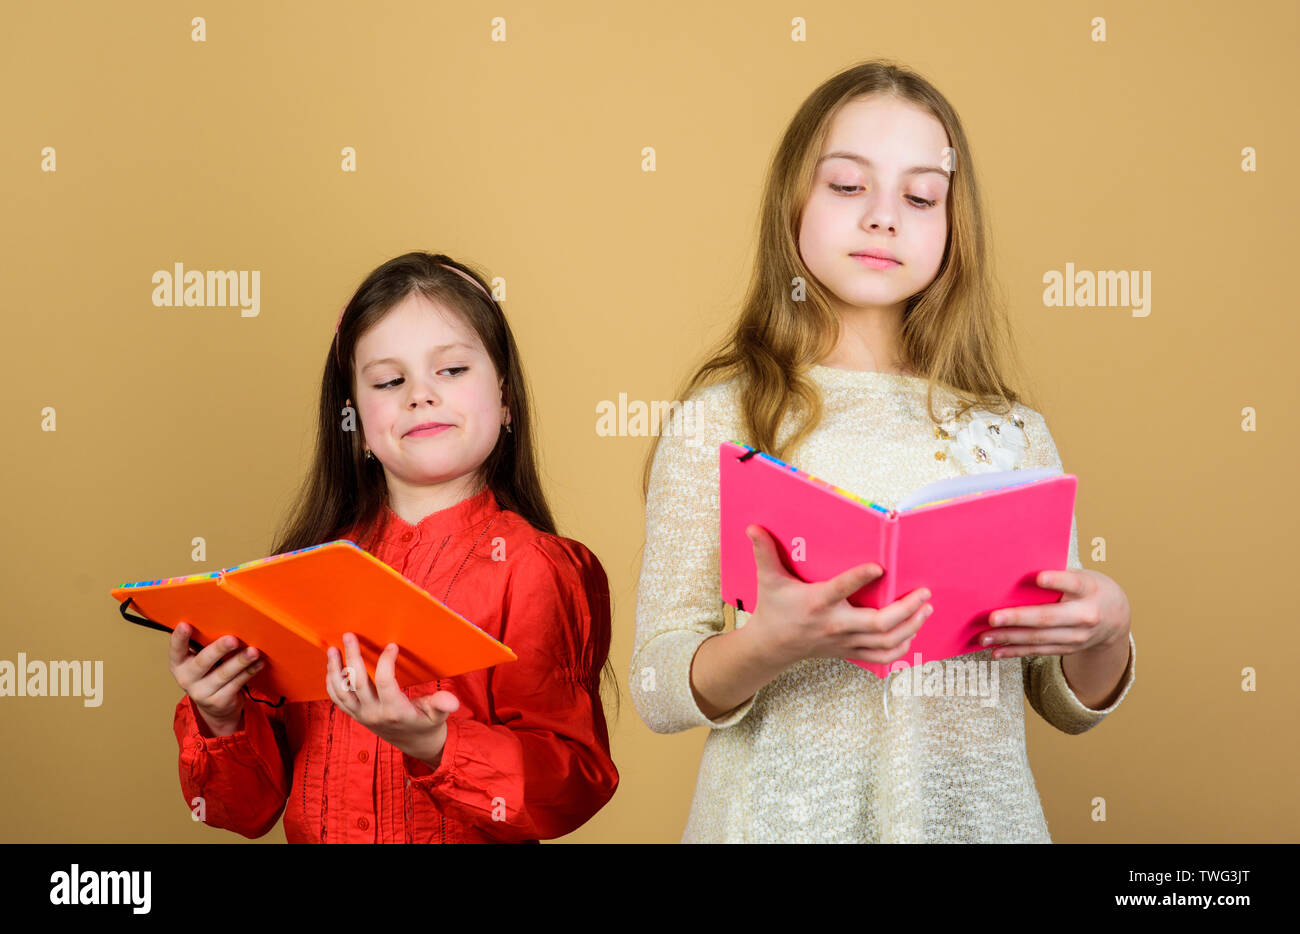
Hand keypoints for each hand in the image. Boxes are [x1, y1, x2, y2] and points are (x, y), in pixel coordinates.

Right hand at [168, 622, 263, 731]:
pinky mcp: (219, 701)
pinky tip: (259, 663)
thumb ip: (205, 645)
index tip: (185, 624)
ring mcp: (202, 692)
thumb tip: (226, 621)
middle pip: (202, 662)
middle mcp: (186, 679)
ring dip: (240, 661)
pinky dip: (250, 671)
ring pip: (223, 674)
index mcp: (179, 664)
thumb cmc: (209, 673)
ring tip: (253, 651)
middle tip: (232, 639)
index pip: (176, 650)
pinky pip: (237, 683)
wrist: (216, 707)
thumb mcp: (200, 660)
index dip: (179, 638)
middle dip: (218, 649)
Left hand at [325, 632, 459, 765]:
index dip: (386, 662)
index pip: (385, 682)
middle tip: (349, 635)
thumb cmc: (427, 724)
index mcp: (395, 711)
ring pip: (342, 691)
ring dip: (335, 669)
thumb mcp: (438, 715)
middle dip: (352, 657)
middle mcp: (374, 713)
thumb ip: (443, 705)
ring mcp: (362, 715)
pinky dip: (331, 682)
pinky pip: (338, 699)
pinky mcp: (355, 715)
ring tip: (332, 649)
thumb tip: (452, 702)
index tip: (392, 645)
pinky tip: (332, 666)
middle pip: (358, 682)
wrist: (415, 744)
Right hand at [742, 524, 932, 667]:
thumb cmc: (773, 608)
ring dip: (911, 627)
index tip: (879, 566)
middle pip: (878, 624)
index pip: (841, 589)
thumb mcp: (768, 579)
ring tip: (925, 609)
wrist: (772, 646)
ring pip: (886, 642)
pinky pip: (881, 657)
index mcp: (817, 603)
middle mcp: (835, 624)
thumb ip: (764, 553)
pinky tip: (912, 633)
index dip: (860, 578)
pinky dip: (901, 648)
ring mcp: (845, 641)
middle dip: (906, 609)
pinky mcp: (850, 651)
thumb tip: (753, 527)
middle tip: (924, 593)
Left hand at [981, 569, 1130, 658]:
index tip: (1039, 578)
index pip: (1074, 583)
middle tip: (993, 618)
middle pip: (1049, 617)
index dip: (1057, 580)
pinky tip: (996, 651)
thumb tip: (1017, 572)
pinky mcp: (1068, 648)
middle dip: (1019, 618)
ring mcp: (1078, 636)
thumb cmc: (1089, 587)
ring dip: (1009, 638)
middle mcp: (1086, 615)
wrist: (1116, 616)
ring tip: (984, 637)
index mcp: (1089, 589)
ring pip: (1040, 638)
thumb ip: (1058, 575)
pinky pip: (1039, 651)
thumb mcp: (1083, 575)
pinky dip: (1015, 651)